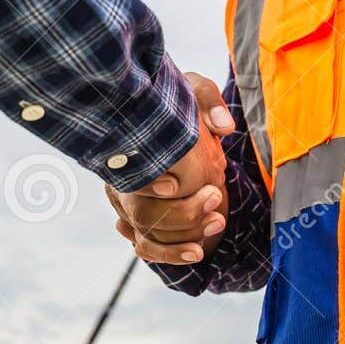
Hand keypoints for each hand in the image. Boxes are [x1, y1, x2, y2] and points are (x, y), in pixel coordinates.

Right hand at [106, 72, 232, 264]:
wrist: (164, 120)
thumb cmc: (175, 101)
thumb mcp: (191, 89)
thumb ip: (207, 100)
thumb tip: (224, 127)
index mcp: (125, 149)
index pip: (131, 176)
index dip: (151, 184)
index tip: (176, 185)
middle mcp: (120, 181)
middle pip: (141, 213)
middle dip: (183, 213)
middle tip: (217, 197)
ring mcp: (126, 205)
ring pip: (146, 236)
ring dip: (183, 238)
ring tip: (218, 222)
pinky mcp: (138, 222)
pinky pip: (149, 248)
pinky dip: (172, 254)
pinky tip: (199, 250)